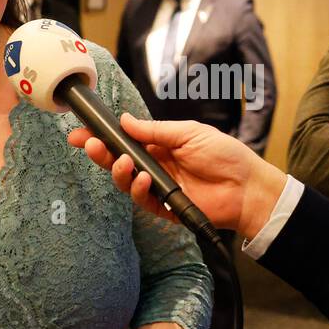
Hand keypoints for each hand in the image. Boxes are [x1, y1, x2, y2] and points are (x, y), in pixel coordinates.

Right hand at [66, 113, 285, 239]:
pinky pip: (143, 200)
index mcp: (159, 146)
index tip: (81, 132)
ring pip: (126, 182)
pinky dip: (139, 189)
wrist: (247, 186)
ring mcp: (158, 188)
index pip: (124, 141)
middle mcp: (155, 167)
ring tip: (122, 162)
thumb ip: (155, 130)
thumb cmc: (225, 155)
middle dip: (99, 153)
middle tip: (88, 145)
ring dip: (118, 171)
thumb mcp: (188, 132)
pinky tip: (143, 179)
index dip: (102, 137)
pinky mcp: (165, 207)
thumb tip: (125, 121)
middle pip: (118, 161)